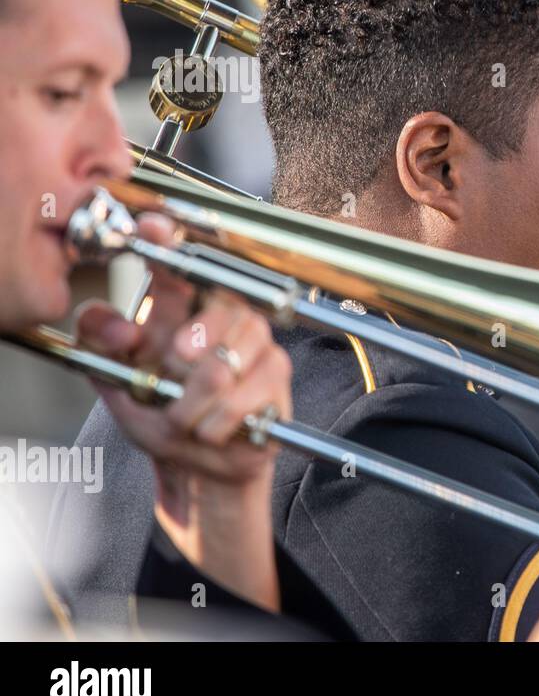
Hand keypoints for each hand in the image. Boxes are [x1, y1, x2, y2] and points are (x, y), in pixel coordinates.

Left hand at [74, 213, 289, 610]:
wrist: (200, 466)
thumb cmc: (165, 417)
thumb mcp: (119, 383)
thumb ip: (103, 348)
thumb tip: (115, 325)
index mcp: (183, 309)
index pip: (179, 264)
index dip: (169, 241)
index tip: (154, 229)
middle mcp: (225, 316)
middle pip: (220, 309)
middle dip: (190, 346)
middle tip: (175, 366)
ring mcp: (257, 344)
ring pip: (224, 365)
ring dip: (194, 404)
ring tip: (184, 417)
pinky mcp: (277, 376)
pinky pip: (242, 398)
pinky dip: (215, 424)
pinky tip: (210, 429)